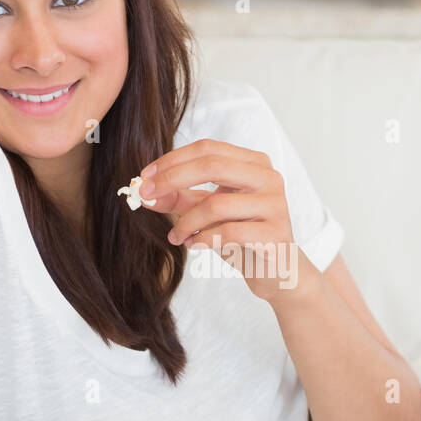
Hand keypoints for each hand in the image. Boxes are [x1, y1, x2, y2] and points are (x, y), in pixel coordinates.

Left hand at [136, 139, 299, 302]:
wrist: (275, 271)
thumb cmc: (242, 237)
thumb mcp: (208, 213)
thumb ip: (180, 199)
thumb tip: (144, 192)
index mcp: (254, 163)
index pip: (208, 148)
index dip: (172, 160)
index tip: (144, 177)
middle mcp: (269, 178)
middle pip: (213, 166)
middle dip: (172, 179)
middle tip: (146, 196)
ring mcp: (275, 205)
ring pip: (216, 204)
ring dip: (186, 221)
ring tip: (175, 235)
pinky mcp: (275, 235)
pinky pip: (229, 233)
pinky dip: (204, 239)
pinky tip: (195, 246)